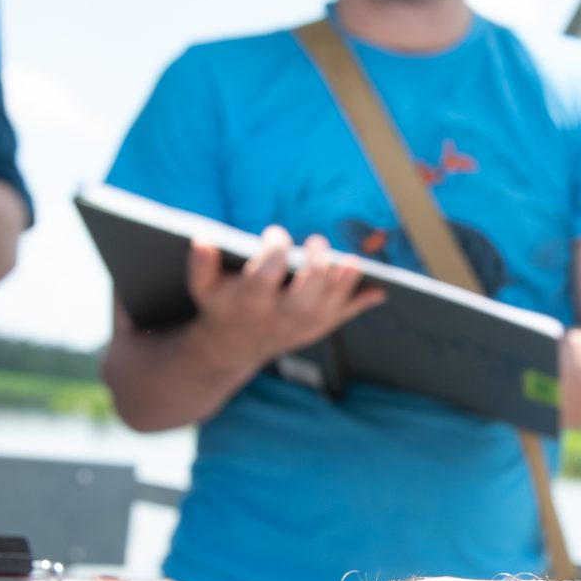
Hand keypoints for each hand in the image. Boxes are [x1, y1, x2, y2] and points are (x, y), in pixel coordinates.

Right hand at [188, 225, 385, 367]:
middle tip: (318, 241)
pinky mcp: (320, 326)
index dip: (273, 252)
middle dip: (315, 268)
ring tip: (353, 263)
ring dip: (344, 285)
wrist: (235, 346)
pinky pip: (345, 314)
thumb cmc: (222, 304)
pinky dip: (362, 302)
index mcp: (252, 300)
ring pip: (330, 306)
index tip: (275, 234)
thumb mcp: (204, 287)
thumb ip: (201, 264)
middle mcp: (281, 314)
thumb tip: (202, 239)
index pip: (265, 275)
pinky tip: (379, 289)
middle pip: (305, 295)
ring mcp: (304, 323)